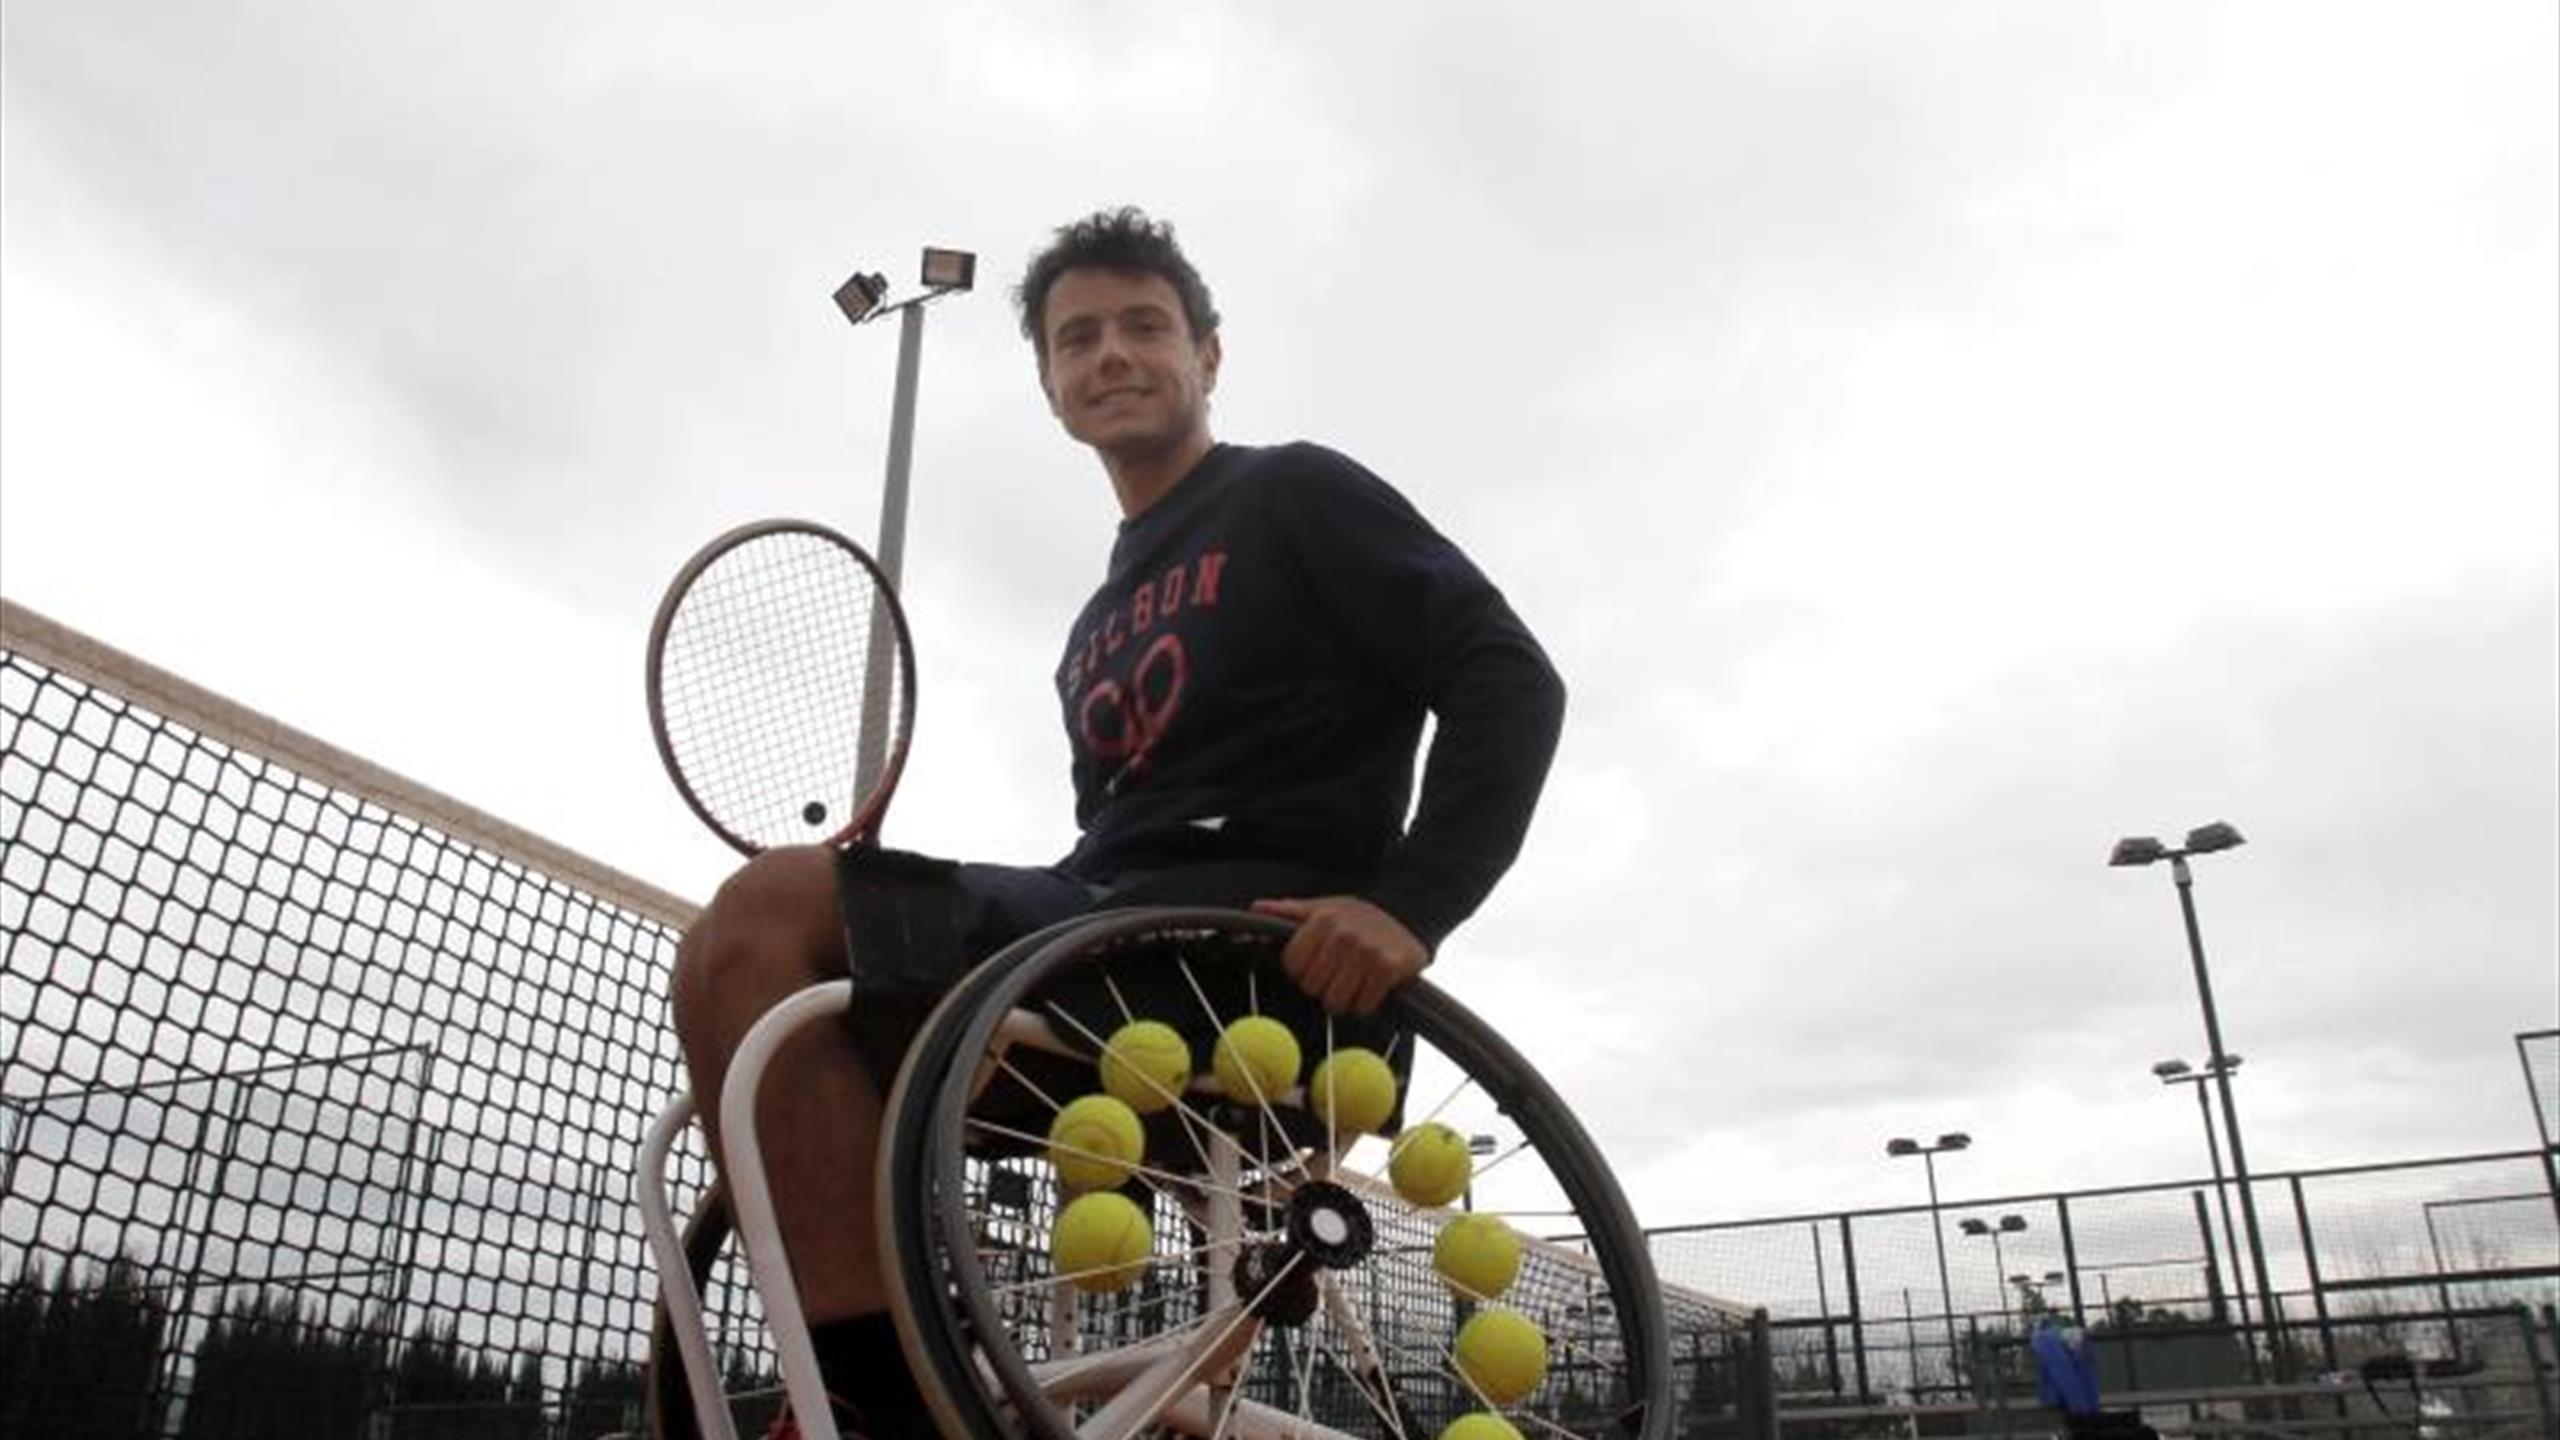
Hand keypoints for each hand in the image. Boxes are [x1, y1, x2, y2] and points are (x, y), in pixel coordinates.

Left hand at [1249, 895, 1429, 1015]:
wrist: (1410, 916)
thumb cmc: (1359, 917)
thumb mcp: (1324, 908)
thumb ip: (1289, 912)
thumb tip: (1255, 908)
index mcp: (1322, 919)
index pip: (1293, 966)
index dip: (1302, 971)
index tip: (1316, 964)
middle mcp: (1343, 934)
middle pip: (1312, 987)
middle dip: (1322, 986)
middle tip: (1338, 973)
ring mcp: (1367, 952)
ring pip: (1336, 1001)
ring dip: (1344, 999)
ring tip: (1353, 981)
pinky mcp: (1388, 968)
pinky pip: (1363, 1005)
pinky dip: (1366, 1003)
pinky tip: (1371, 986)